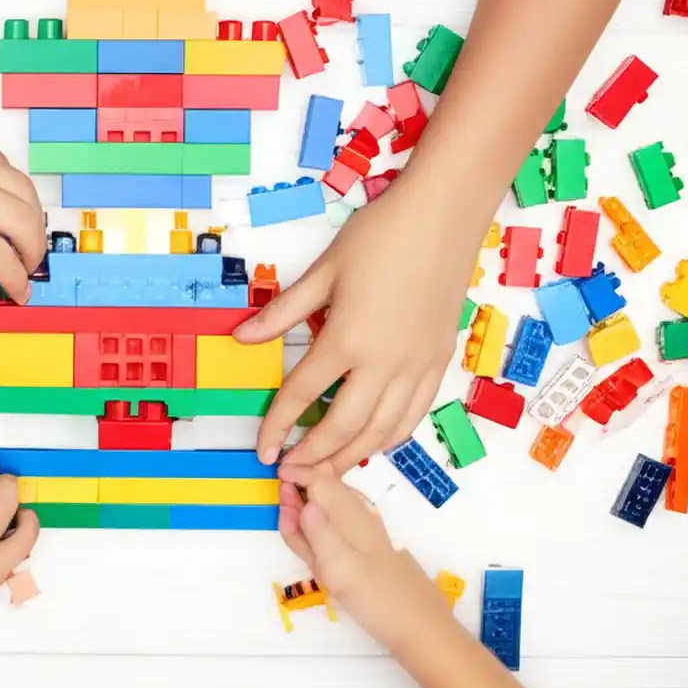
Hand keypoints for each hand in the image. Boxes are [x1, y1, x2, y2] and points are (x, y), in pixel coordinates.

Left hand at [234, 182, 475, 472]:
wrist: (444, 215)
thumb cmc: (382, 235)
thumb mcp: (323, 271)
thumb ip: (282, 313)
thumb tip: (242, 337)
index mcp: (347, 339)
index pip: (303, 395)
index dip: (277, 426)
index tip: (263, 449)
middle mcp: (384, 363)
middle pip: (342, 428)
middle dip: (312, 456)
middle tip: (290, 472)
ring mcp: (417, 366)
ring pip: (382, 432)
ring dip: (349, 456)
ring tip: (324, 469)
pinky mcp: (439, 363)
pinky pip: (413, 416)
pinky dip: (390, 438)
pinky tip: (371, 443)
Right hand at [280, 473, 523, 687]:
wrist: (419, 627)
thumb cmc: (379, 599)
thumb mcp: (341, 568)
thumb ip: (319, 534)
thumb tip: (303, 500)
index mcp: (350, 514)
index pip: (319, 478)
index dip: (297, 473)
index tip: (276, 474)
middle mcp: (357, 517)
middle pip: (324, 490)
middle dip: (301, 487)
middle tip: (279, 493)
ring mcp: (361, 534)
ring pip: (329, 510)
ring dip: (307, 508)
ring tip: (289, 512)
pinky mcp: (363, 552)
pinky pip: (335, 529)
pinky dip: (318, 528)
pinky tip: (311, 539)